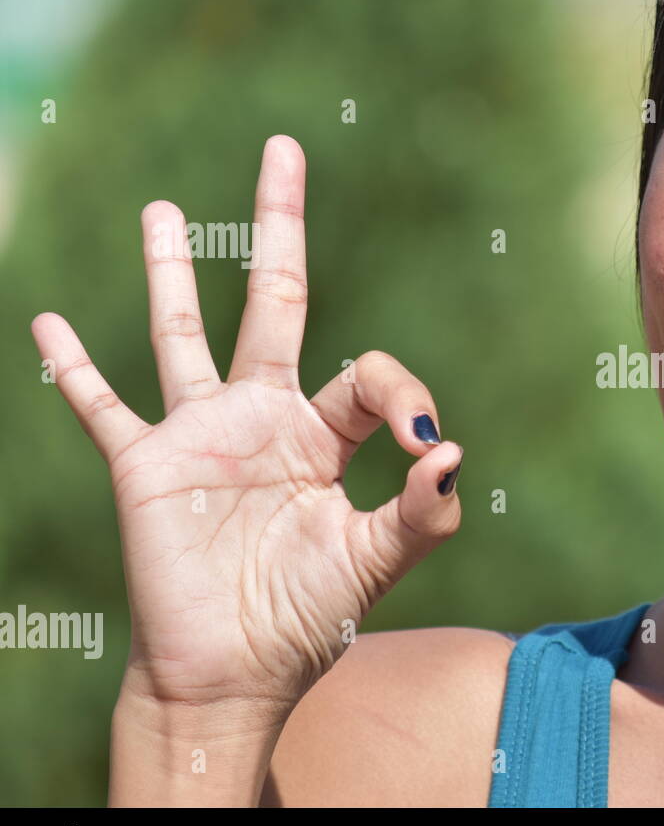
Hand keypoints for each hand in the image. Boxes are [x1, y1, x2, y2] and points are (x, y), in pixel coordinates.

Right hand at [31, 136, 462, 713]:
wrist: (234, 673)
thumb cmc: (307, 618)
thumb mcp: (377, 563)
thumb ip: (423, 513)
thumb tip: (454, 454)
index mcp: (324, 436)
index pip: (367, 376)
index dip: (404, 395)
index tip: (421, 445)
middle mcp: (263, 419)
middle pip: (272, 303)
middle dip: (278, 228)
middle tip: (284, 151)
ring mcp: (199, 436)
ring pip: (182, 333)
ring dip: (172, 271)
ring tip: (164, 210)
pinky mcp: (144, 465)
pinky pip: (101, 404)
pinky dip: (73, 367)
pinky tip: (47, 321)